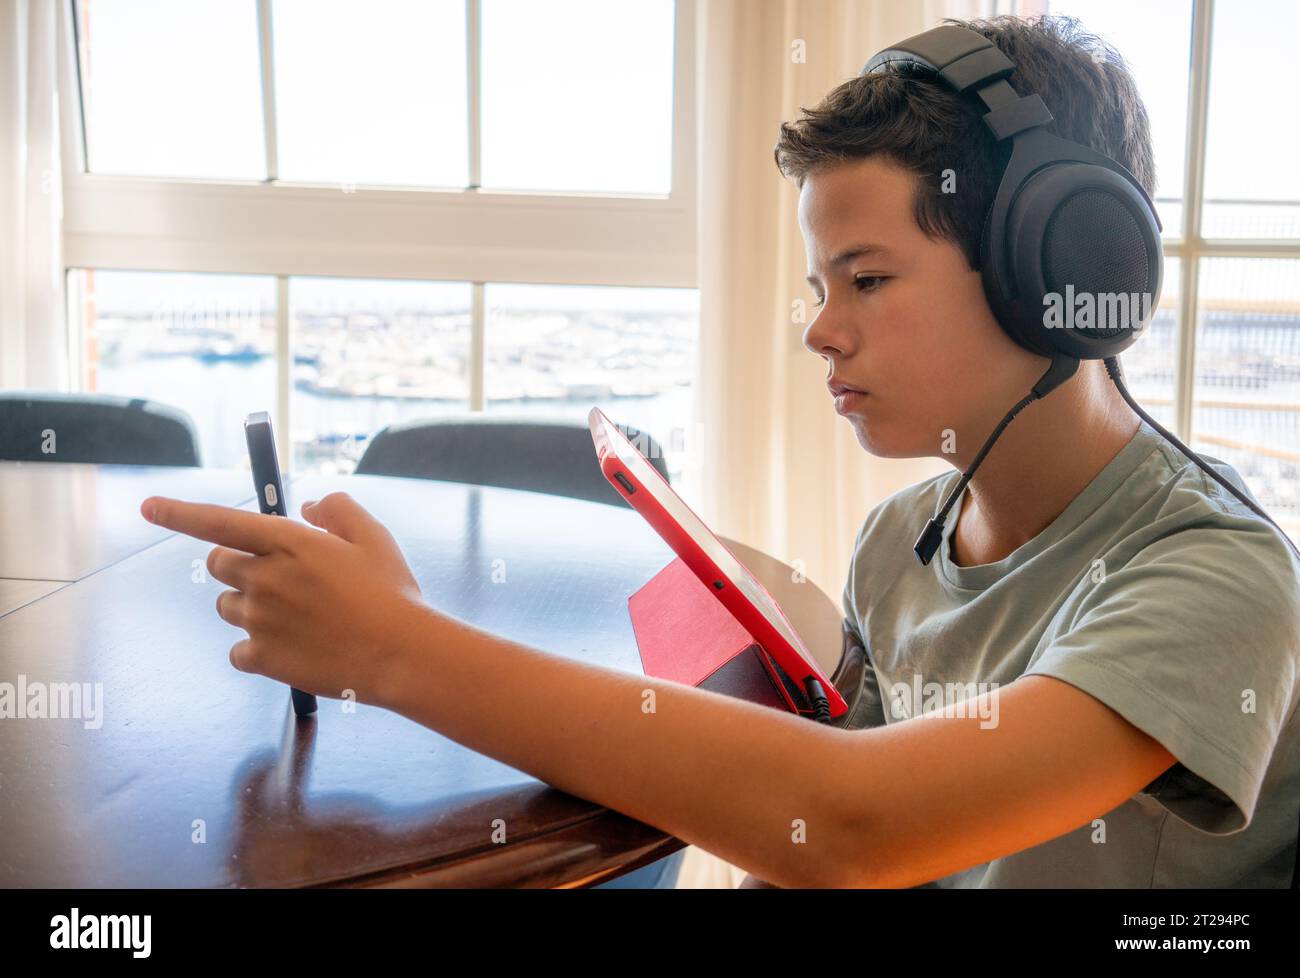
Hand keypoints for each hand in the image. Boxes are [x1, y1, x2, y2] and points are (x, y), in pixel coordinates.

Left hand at [140, 491, 427, 707]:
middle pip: (219, 564)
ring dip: (249, 606)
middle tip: (278, 578)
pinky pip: (238, 650)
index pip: (218, 521)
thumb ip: (336, 510)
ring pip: (228, 606)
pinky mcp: (262, 658)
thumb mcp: (373, 537)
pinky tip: (292, 648)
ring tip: (297, 618)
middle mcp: (265, 577)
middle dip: (239, 565)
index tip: (148, 506)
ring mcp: (259, 619)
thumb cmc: (391, 593)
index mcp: (289, 541)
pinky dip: (256, 649)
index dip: (178, 513)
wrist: (400, 654)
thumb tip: (307, 508)